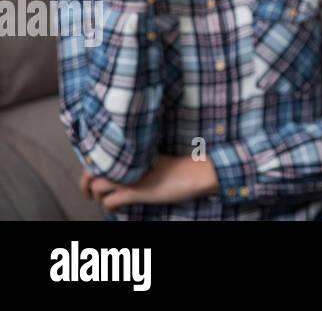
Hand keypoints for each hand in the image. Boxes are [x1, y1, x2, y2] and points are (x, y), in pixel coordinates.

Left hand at [80, 155, 217, 211]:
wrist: (194, 173)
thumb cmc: (179, 167)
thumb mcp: (153, 160)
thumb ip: (137, 162)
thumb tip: (124, 169)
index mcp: (130, 153)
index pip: (99, 156)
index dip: (91, 167)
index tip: (92, 176)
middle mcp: (126, 163)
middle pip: (90, 171)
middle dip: (85, 184)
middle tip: (87, 194)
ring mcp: (128, 177)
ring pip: (96, 188)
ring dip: (97, 197)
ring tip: (104, 201)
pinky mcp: (134, 192)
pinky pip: (109, 202)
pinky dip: (109, 207)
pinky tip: (116, 209)